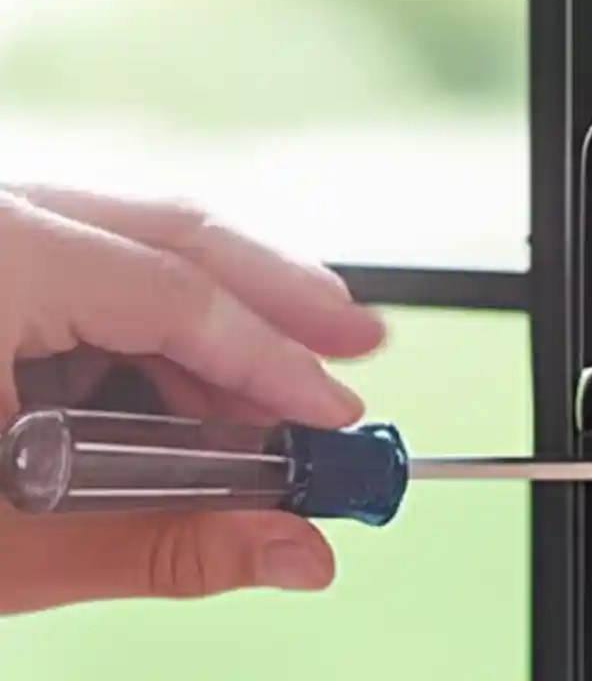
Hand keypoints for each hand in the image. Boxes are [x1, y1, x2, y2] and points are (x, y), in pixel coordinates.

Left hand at [0, 184, 385, 613]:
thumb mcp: (5, 546)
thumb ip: (168, 545)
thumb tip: (297, 552)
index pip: (167, 293)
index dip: (271, 360)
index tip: (335, 416)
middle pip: (164, 236)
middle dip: (274, 297)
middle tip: (359, 344)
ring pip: (126, 241)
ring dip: (216, 310)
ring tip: (288, 368)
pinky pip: (81, 266)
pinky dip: (148, 322)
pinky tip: (189, 372)